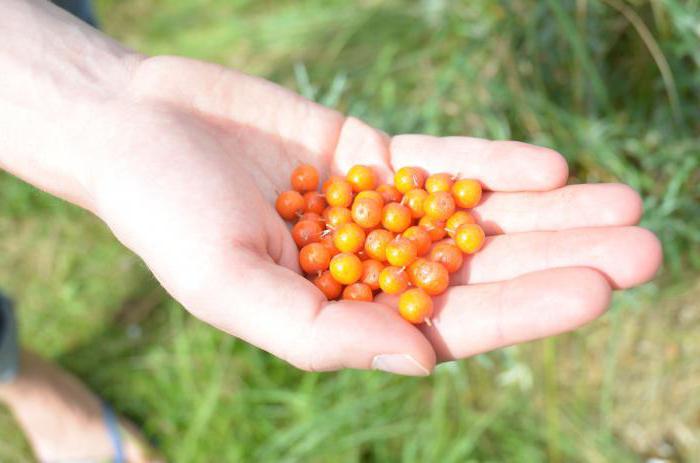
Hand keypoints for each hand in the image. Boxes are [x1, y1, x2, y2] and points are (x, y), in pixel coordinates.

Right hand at [76, 56, 660, 374]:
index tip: (596, 290)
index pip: (447, 322)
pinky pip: (440, 159)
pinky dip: (490, 164)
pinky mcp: (367, 152)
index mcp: (339, 314)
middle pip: (479, 268)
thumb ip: (319, 333)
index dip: (522, 309)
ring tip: (626, 201)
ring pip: (473, 213)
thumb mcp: (228, 285)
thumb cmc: (162, 213)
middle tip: (645, 247)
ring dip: (547, 211)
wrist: (134, 125)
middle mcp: (366, 267)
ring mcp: (372, 208)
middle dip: (560, 257)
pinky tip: (548, 168)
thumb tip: (420, 360)